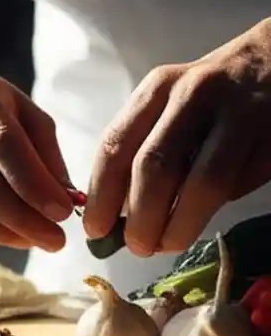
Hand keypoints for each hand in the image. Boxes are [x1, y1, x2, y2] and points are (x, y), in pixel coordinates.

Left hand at [85, 18, 270, 255]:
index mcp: (157, 88)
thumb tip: (120, 215)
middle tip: (137, 247)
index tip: (94, 229)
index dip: (101, 195)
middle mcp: (193, 94)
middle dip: (142, 216)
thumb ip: (144, 151)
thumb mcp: (171, 107)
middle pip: (155, 166)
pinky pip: (241, 180)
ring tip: (167, 245)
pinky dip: (219, 206)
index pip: (115, 145)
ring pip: (203, 181)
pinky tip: (205, 215)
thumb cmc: (212, 96)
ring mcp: (238, 112)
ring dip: (181, 223)